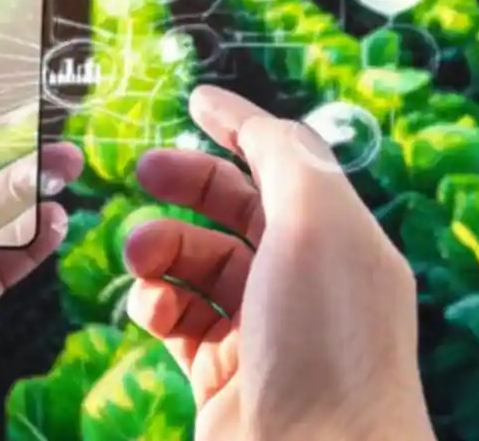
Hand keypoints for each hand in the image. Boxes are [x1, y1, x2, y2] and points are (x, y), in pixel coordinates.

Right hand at [125, 85, 434, 440]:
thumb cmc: (326, 342)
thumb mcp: (317, 222)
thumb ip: (285, 156)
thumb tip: (249, 116)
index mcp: (339, 239)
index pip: (288, 163)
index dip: (242, 126)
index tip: (195, 100)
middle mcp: (305, 282)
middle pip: (237, 209)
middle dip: (189, 184)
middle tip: (143, 170)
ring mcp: (263, 332)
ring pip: (198, 264)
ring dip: (161, 247)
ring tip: (139, 255)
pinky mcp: (224, 378)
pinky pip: (179, 321)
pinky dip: (156, 304)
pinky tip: (150, 308)